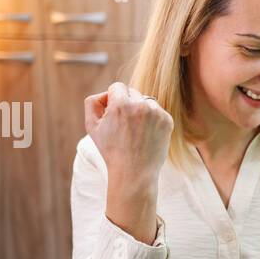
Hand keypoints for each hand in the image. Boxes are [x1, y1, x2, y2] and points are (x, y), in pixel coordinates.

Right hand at [88, 82, 172, 244]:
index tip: (113, 113)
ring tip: (135, 131)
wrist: (134, 172)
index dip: (113, 99)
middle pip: (132, 92)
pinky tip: (146, 135)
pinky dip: (152, 120)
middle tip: (123, 125)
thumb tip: (106, 94)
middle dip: (127, 104)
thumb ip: (93, 102)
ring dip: (140, 110)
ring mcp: (156, 113)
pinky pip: (158, 112)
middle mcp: (140, 105)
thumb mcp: (92, 126)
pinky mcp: (167, 121)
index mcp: (121, 104)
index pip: (117, 86)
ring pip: (146, 101)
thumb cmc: (110, 150)